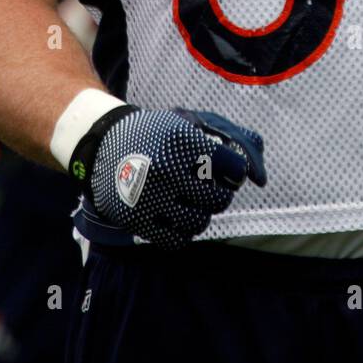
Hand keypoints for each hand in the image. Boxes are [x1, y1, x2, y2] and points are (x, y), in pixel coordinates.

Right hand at [68, 105, 265, 247]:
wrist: (102, 145)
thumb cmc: (154, 134)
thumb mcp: (185, 122)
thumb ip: (225, 135)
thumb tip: (260, 164)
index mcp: (181, 140)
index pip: (231, 166)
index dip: (235, 171)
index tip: (230, 171)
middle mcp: (167, 169)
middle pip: (218, 198)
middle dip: (221, 194)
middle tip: (212, 188)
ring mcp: (151, 198)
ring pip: (199, 222)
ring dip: (203, 214)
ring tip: (193, 203)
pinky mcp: (138, 220)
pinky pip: (176, 240)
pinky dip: (183, 232)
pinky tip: (177, 216)